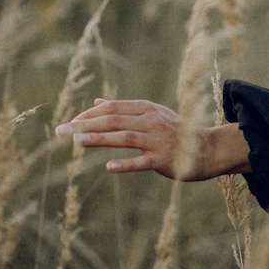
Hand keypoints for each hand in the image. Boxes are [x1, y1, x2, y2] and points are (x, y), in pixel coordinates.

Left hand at [55, 98, 250, 179]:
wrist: (207, 149)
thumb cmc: (176, 132)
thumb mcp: (152, 115)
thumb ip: (125, 110)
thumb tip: (97, 102)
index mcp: (147, 109)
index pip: (113, 107)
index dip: (90, 113)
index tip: (70, 121)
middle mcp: (151, 121)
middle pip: (113, 120)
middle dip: (85, 124)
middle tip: (61, 130)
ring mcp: (158, 140)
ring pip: (124, 137)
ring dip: (99, 139)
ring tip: (77, 142)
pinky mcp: (164, 159)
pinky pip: (142, 162)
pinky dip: (125, 164)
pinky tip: (108, 167)